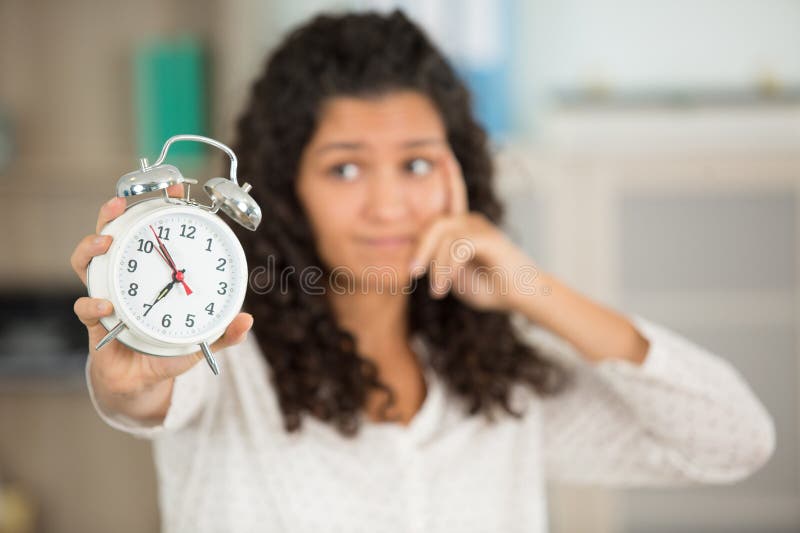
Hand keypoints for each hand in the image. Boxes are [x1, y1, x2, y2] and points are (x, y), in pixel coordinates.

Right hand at [70, 184, 253, 395]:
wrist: (139, 383)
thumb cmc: (167, 352)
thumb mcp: (199, 339)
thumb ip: (222, 332)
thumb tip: (247, 321)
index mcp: (151, 275)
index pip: (150, 234)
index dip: (158, 209)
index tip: (175, 188)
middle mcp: (124, 279)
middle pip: (110, 236)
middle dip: (111, 215)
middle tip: (119, 203)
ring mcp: (105, 295)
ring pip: (85, 262)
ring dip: (90, 248)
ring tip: (105, 243)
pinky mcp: (94, 320)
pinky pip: (84, 307)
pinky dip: (93, 304)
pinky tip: (106, 305)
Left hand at [408, 151, 543, 312]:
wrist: (520, 298)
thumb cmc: (490, 288)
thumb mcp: (454, 276)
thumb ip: (438, 263)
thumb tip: (416, 260)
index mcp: (465, 226)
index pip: (453, 196)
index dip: (450, 174)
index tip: (443, 154)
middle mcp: (473, 221)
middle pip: (435, 224)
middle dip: (420, 248)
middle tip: (412, 274)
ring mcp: (482, 227)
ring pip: (444, 236)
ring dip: (436, 265)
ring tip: (437, 290)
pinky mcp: (489, 238)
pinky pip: (458, 245)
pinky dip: (447, 266)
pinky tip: (445, 285)